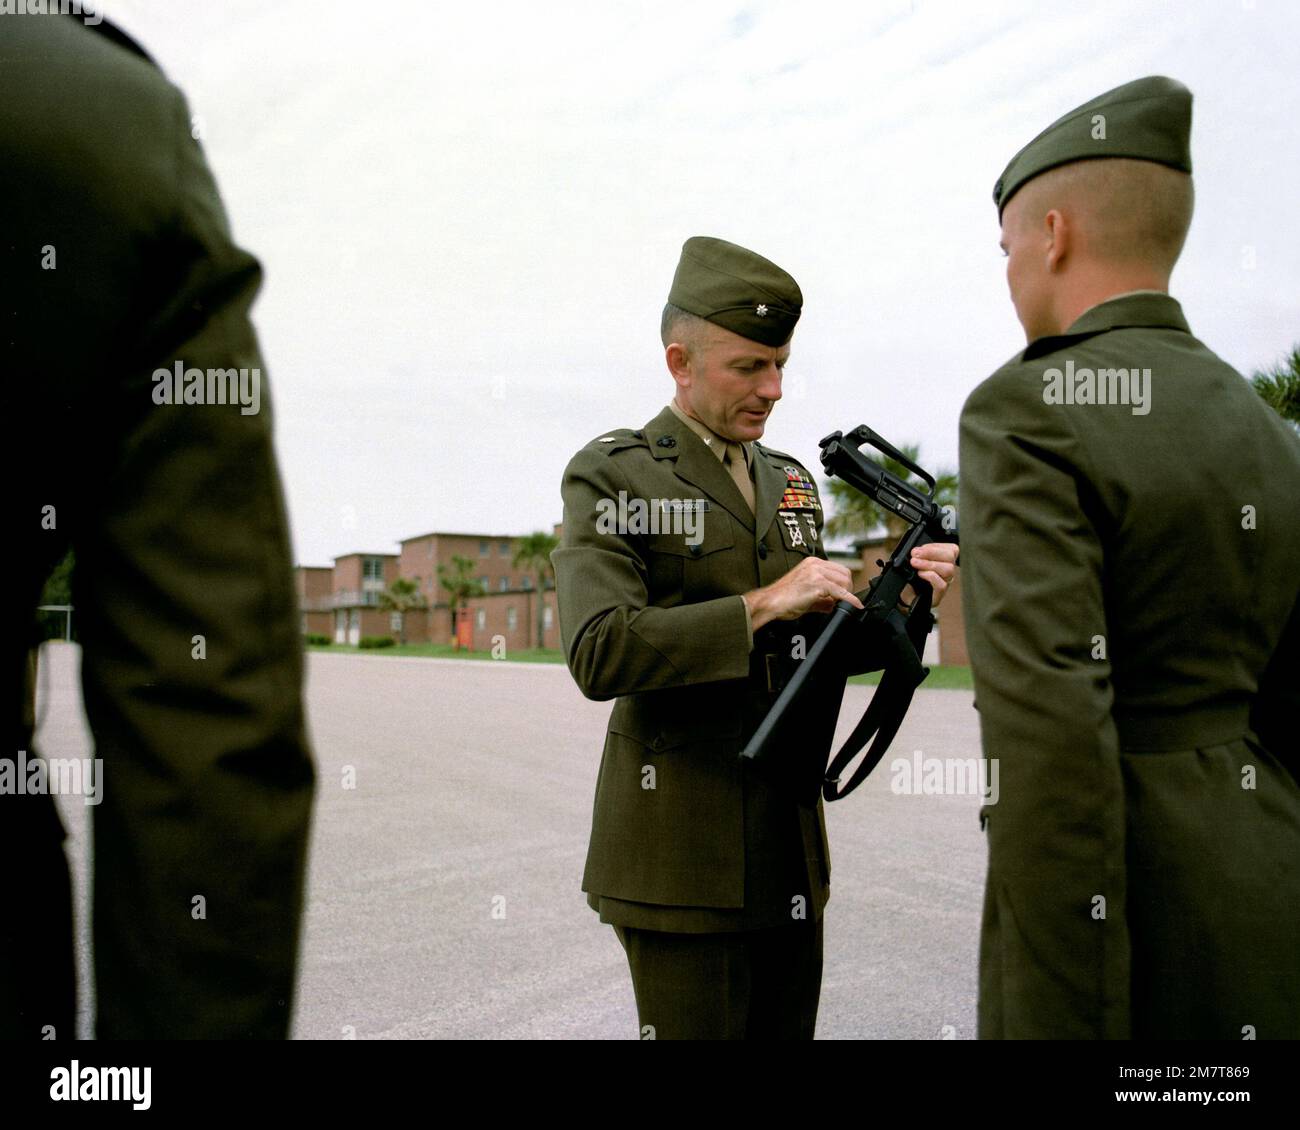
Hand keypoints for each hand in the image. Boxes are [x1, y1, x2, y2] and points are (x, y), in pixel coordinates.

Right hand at [743, 557, 863, 630]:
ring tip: (837, 604)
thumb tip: (835, 604)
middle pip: (845, 574)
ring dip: (846, 594)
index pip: (838, 569)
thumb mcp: (806, 594)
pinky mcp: (818, 584)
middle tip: (841, 602)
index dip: (843, 584)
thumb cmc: (782, 599)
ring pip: (845, 582)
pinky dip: (850, 600)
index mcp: (812, 563)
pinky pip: (841, 592)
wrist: (769, 603)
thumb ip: (822, 597)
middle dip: (847, 589)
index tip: (842, 596)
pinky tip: (854, 606)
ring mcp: (816, 573)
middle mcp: (815, 564)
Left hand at [905, 542, 959, 607]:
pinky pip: (942, 585)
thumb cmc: (910, 579)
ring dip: (929, 564)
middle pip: (951, 557)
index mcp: (944, 561)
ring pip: (948, 570)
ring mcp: (945, 584)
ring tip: (914, 563)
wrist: (904, 597)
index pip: (951, 549)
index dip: (936, 546)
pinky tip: (920, 574)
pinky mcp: (938, 595)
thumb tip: (916, 551)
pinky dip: (930, 576)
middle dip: (931, 552)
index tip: (920, 548)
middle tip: (915, 553)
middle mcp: (948, 572)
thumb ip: (918, 555)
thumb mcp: (914, 563)